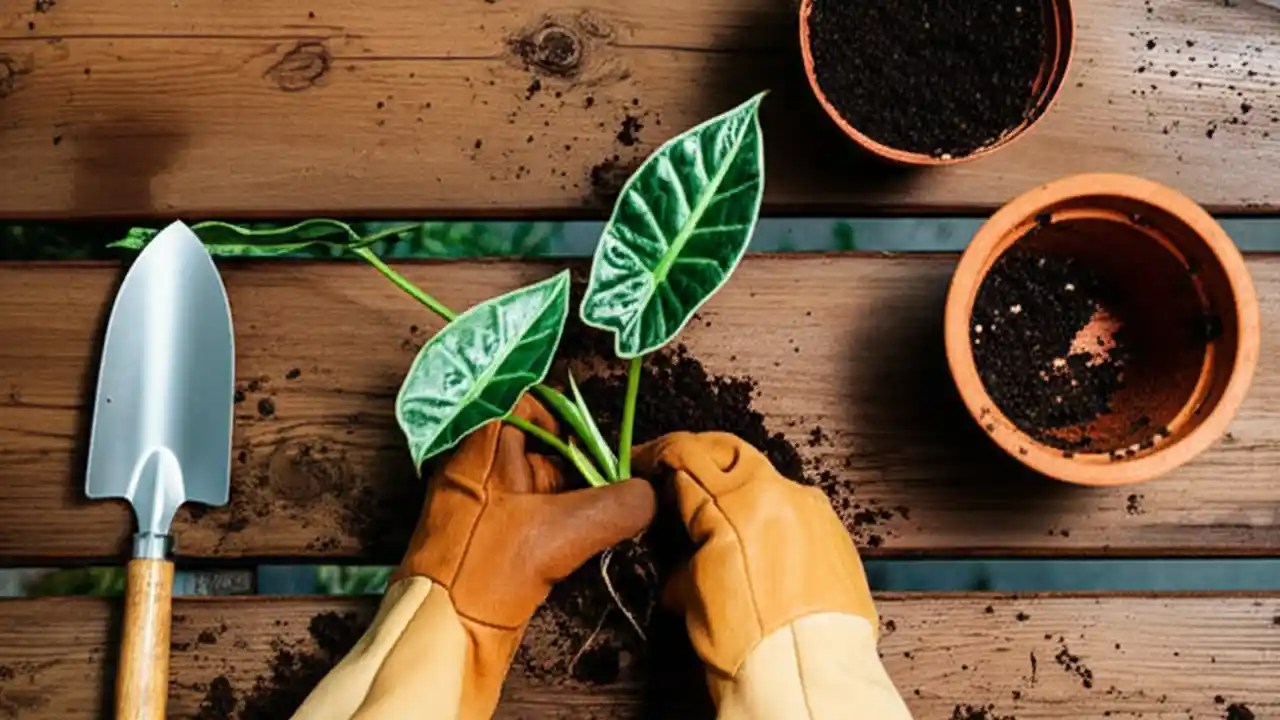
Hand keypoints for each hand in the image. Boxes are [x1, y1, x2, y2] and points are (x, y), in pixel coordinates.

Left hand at [292, 398, 655, 719]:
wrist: (439, 634)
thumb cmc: (483, 571)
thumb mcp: (561, 532)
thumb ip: (616, 507)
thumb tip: (649, 495)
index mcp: (481, 446)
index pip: (527, 403)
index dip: (564, 422)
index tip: (589, 452)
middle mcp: (472, 467)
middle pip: (535, 447)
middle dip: (573, 470)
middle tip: (599, 496)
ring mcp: (472, 502)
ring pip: (531, 485)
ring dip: (563, 504)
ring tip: (582, 528)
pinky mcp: (478, 536)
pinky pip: (522, 516)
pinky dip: (546, 528)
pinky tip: (560, 552)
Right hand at [635, 431, 875, 677]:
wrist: (807, 676)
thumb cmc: (751, 646)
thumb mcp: (692, 592)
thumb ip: (685, 549)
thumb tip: (684, 544)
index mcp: (736, 503)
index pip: (686, 457)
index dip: (659, 457)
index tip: (647, 462)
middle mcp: (779, 494)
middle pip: (727, 451)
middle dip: (697, 457)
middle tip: (677, 472)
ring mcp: (811, 510)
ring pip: (763, 475)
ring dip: (736, 484)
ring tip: (718, 515)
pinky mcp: (833, 531)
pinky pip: (794, 504)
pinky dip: (770, 511)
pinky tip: (756, 539)